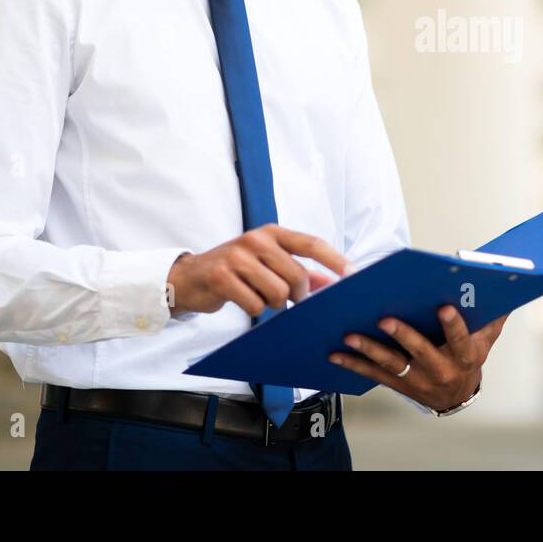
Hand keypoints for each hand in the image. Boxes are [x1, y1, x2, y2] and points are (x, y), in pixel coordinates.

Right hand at [167, 224, 352, 316]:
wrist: (189, 278)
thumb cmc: (236, 271)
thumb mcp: (268, 264)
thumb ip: (301, 272)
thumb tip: (333, 283)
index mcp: (272, 233)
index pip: (311, 243)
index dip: (334, 260)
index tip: (353, 274)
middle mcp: (256, 239)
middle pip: (296, 276)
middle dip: (296, 295)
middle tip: (287, 299)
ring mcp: (238, 256)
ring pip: (277, 292)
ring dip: (273, 303)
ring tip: (258, 295)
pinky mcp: (223, 276)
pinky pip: (255, 304)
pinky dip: (254, 309)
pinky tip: (243, 300)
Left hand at [329, 307, 507, 411]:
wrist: (458, 396)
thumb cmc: (471, 356)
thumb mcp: (486, 337)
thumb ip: (493, 313)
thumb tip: (501, 283)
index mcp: (466, 356)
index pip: (461, 339)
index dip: (453, 325)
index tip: (443, 307)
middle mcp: (442, 371)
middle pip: (421, 352)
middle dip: (403, 336)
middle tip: (384, 319)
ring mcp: (419, 381)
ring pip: (392, 365)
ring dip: (370, 350)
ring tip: (350, 336)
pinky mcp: (399, 386)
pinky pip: (374, 375)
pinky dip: (354, 365)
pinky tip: (335, 354)